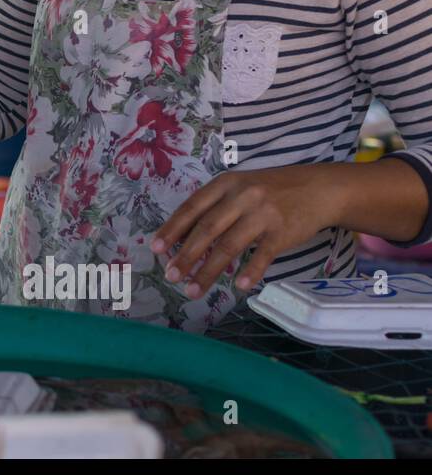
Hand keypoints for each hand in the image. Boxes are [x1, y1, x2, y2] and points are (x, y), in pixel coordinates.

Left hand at [150, 165, 338, 297]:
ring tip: (193, 290)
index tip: (156, 249)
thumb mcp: (239, 188)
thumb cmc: (270, 191)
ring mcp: (263, 214)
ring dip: (208, 271)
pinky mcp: (283, 231)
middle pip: (207, 229)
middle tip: (171, 276)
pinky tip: (238, 286)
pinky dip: (250, 271)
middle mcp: (241, 196)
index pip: (192, 208)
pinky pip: (262, 255)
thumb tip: (181, 237)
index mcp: (225, 184)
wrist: (319, 189)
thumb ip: (214, 207)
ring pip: (229, 246)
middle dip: (186, 255)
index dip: (172, 229)